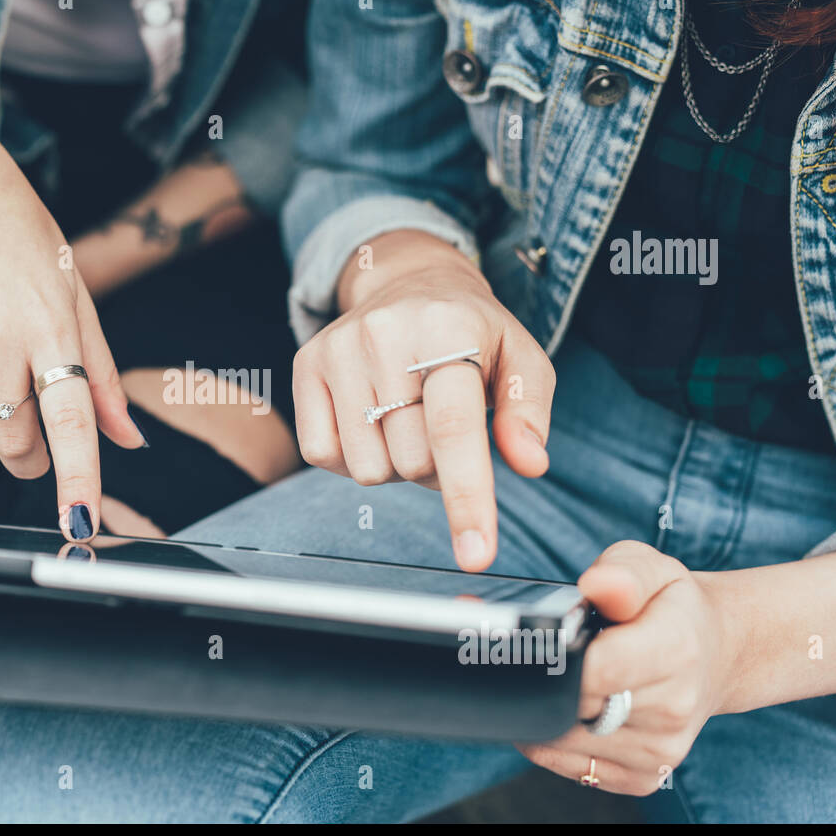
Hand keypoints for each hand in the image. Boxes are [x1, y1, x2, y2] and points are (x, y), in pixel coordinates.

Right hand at [0, 115, 144, 539]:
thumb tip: (128, 441)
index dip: (76, 477)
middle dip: (27, 450)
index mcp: (51, 325)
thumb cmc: (25, 244)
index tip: (79, 523)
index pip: (70, 417)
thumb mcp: (77, 298)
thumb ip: (102, 376)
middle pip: (12, 442)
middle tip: (29, 415)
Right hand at [294, 231, 553, 569]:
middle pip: (410, 462)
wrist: (408, 281)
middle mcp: (384, 335)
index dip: (466, 497)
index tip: (475, 555)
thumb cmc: (472, 332)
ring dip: (394, 464)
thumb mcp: (519, 358)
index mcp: (447, 329)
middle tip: (443, 430)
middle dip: (435, 468)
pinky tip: (370, 421)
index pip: (454, 429)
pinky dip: (351, 456)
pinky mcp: (305, 365)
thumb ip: (528, 410)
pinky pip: (321, 454)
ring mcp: (338, 349)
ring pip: (366, 467)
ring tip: (407, 420)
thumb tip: (530, 464)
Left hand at [518, 541, 736, 795]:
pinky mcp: (644, 777)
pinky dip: (554, 742)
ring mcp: (661, 751)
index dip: (561, 655)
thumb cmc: (671, 606)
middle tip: (556, 656)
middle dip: (551, 680)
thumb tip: (596, 586)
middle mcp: (673, 709)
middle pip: (574, 706)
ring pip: (565, 741)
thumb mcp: (650, 568)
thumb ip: (620, 573)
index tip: (550, 640)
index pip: (596, 670)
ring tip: (570, 680)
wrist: (717, 652)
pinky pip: (573, 767)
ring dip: (549, 711)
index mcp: (676, 650)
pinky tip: (569, 712)